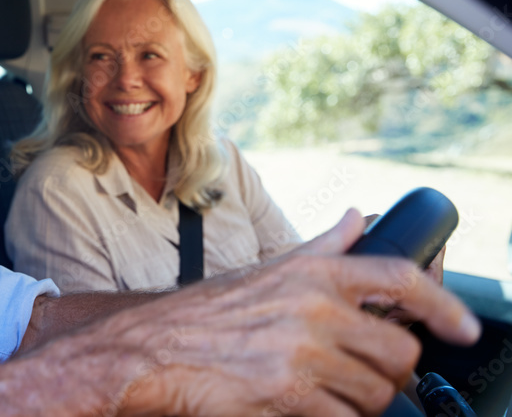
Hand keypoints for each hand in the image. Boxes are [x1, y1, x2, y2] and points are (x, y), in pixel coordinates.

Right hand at [73, 209, 478, 416]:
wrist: (152, 349)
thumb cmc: (205, 313)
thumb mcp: (267, 269)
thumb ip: (322, 247)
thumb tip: (357, 218)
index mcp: (312, 274)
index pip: (398, 280)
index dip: (442, 305)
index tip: (463, 327)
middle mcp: (314, 308)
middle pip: (398, 351)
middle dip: (389, 371)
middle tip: (366, 374)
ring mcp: (303, 353)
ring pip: (375, 393)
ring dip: (359, 400)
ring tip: (326, 392)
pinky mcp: (289, 395)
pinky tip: (305, 406)